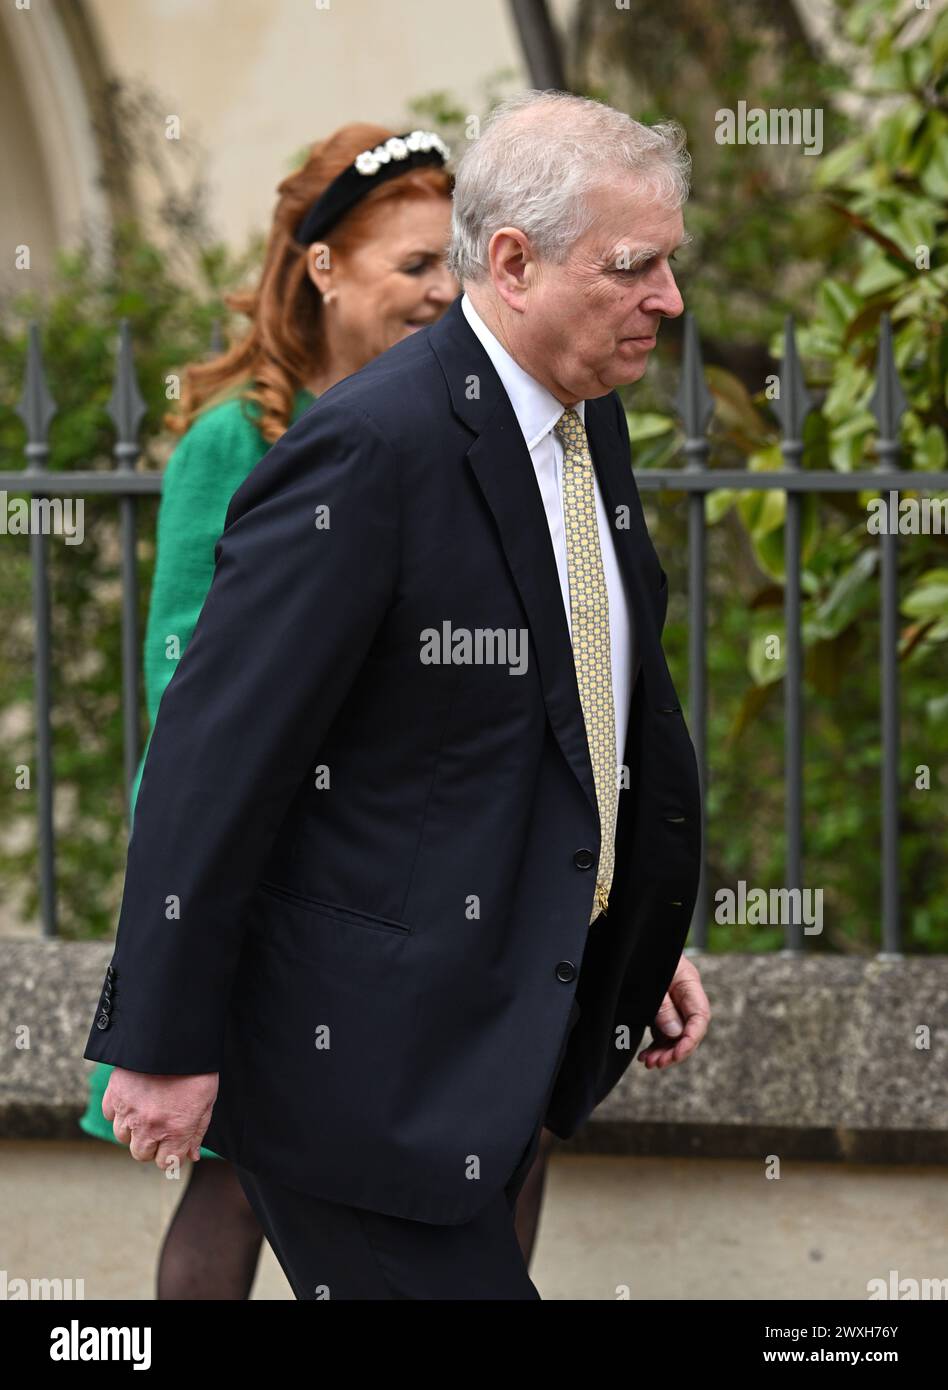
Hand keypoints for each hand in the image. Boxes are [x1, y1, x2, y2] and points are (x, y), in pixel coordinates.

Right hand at [101, 1067, 218, 1169]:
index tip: (174, 1144)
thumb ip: (197, 1132)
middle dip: (151, 1145)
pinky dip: (118, 1110)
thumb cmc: (196, 1069)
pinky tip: (132, 1098)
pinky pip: (110, 1114)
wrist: (174, 1037)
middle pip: (141, 1153)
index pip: (165, 1162)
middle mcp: (150, 1126)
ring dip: (133, 1128)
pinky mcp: (114, 1094)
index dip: (171, 1154)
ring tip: (146, 1110)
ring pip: (123, 1136)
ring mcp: (129, 1111)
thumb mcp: (206, 1101)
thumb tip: (191, 1155)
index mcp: (176, 1130)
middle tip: (160, 1126)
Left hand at [638, 954, 709, 1068]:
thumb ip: (663, 1006)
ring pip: (675, 1034)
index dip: (691, 1038)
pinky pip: (663, 1031)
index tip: (677, 1053)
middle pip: (689, 1029)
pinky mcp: (660, 1008)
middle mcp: (684, 995)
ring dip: (664, 1051)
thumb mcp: (652, 980)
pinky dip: (656, 1045)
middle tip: (657, 1063)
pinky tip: (645, 1055)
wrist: (630, 942)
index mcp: (688, 982)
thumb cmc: (641, 955)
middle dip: (675, 1050)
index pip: (699, 1016)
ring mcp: (673, 1002)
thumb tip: (676, 1034)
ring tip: (648, 1062)